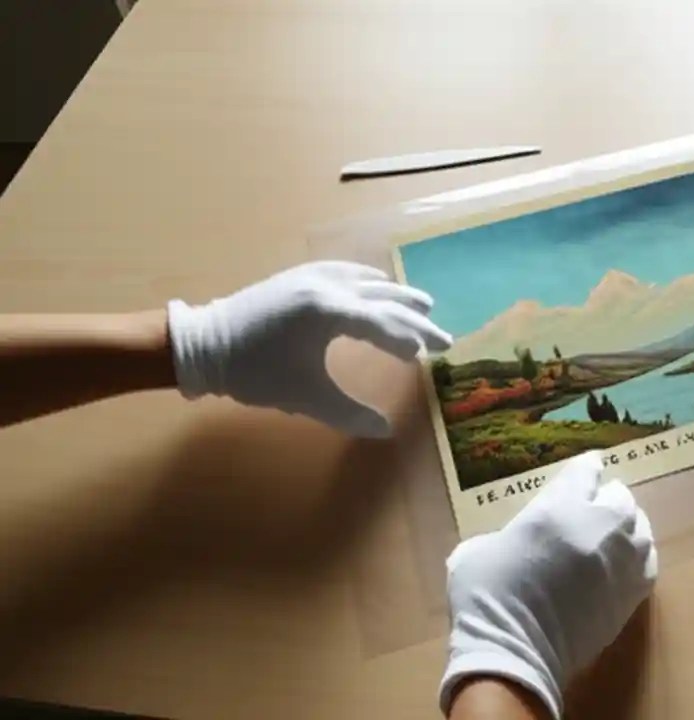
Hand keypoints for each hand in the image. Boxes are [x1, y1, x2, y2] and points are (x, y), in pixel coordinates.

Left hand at [167, 261, 451, 436]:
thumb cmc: (255, 373)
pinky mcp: (300, 276)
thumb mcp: (305, 397)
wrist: (204, 344)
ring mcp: (313, 276)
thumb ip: (349, 414)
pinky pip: (347, 272)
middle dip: (415, 319)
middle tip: (443, 335)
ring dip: (397, 296)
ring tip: (423, 305)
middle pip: (385, 300)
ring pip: (368, 282)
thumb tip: (386, 432)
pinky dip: (370, 281)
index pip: (386, 324)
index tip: (435, 354)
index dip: (413, 339)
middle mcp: (328, 286)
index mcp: (331, 312)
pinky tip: (376, 285)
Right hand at [440, 452, 657, 718]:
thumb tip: (510, 544)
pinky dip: (639, 555)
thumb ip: (503, 535)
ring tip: (615, 531)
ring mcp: (621, 560)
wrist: (515, 653)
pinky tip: (628, 560)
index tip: (588, 468)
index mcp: (558, 506)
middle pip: (619, 496)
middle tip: (597, 505)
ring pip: (639, 526)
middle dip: (607, 497)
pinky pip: (648, 561)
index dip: (586, 469)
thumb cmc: (487, 598)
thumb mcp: (477, 550)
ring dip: (626, 524)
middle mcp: (598, 525)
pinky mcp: (633, 593)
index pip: (584, 472)